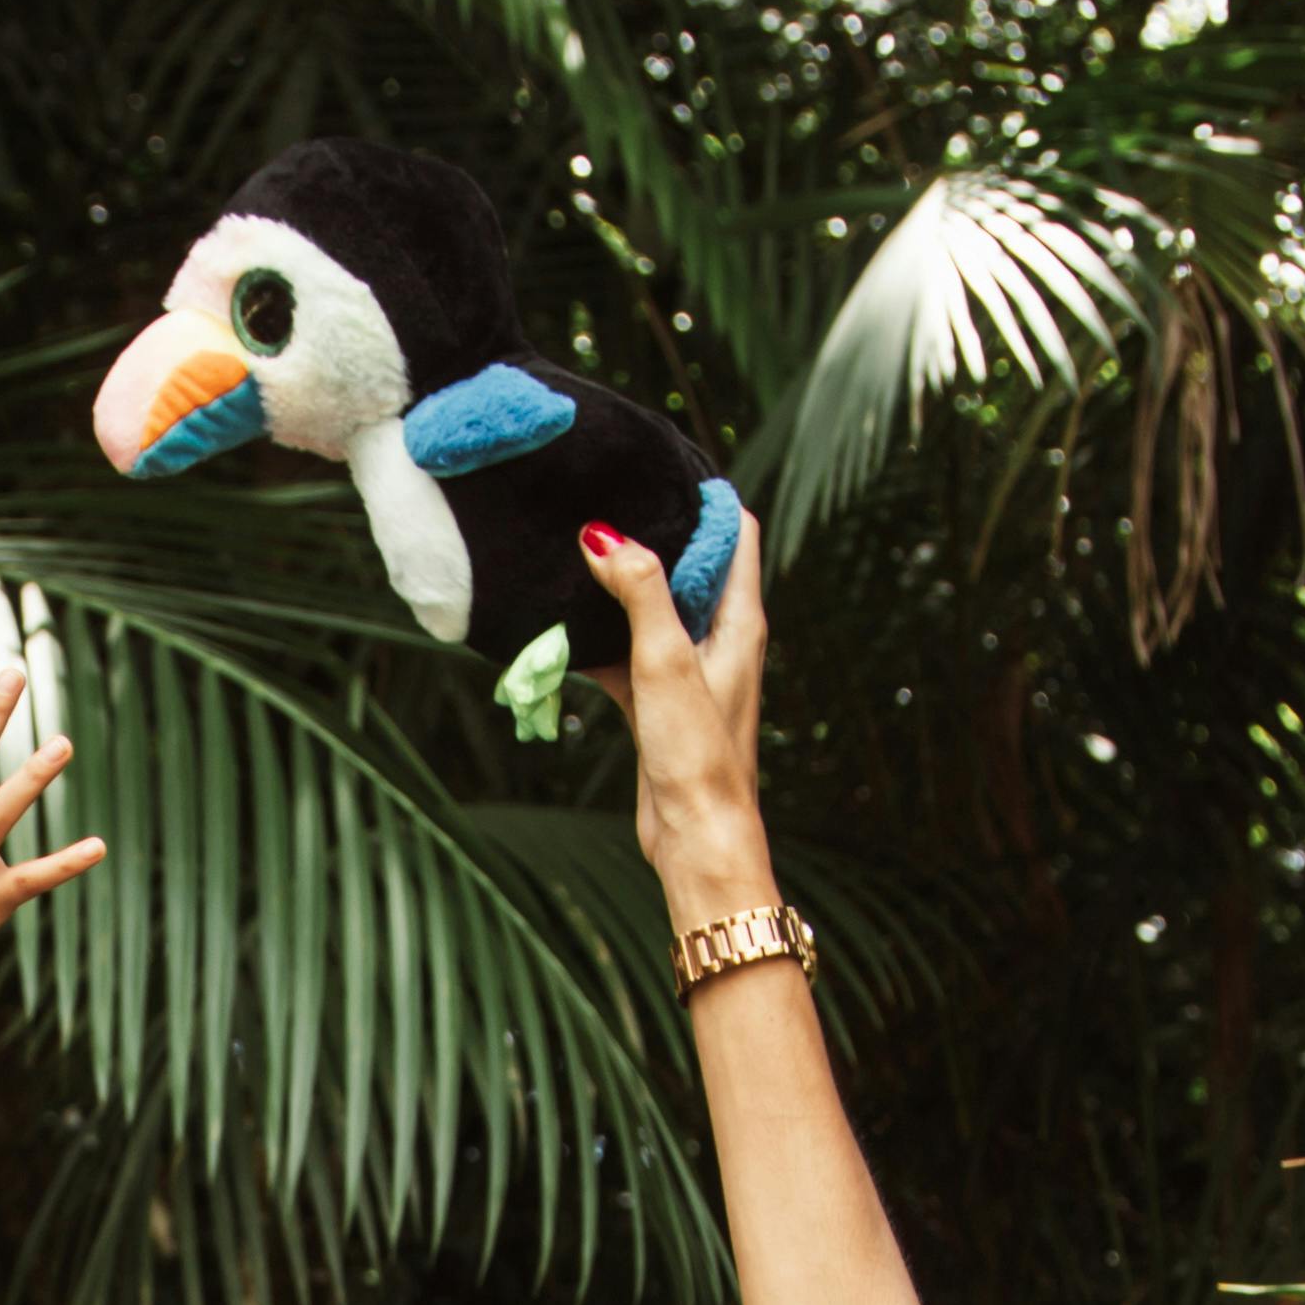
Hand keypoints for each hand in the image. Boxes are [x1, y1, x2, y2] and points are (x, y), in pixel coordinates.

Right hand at [582, 519, 772, 916]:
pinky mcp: (661, 703)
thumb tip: (604, 534)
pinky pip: (628, 653)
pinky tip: (562, 632)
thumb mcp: (665, 660)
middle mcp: (722, 639)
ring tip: (575, 555)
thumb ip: (639, 592)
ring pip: (653, 608)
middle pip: (691, 563)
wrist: (696, 836)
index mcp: (741, 620)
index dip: (705, 497)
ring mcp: (691, 671)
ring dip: (620, 587)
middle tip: (604, 501)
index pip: (737, 532)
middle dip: (651, 533)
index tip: (659, 468)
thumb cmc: (697, 752)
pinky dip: (600, 640)